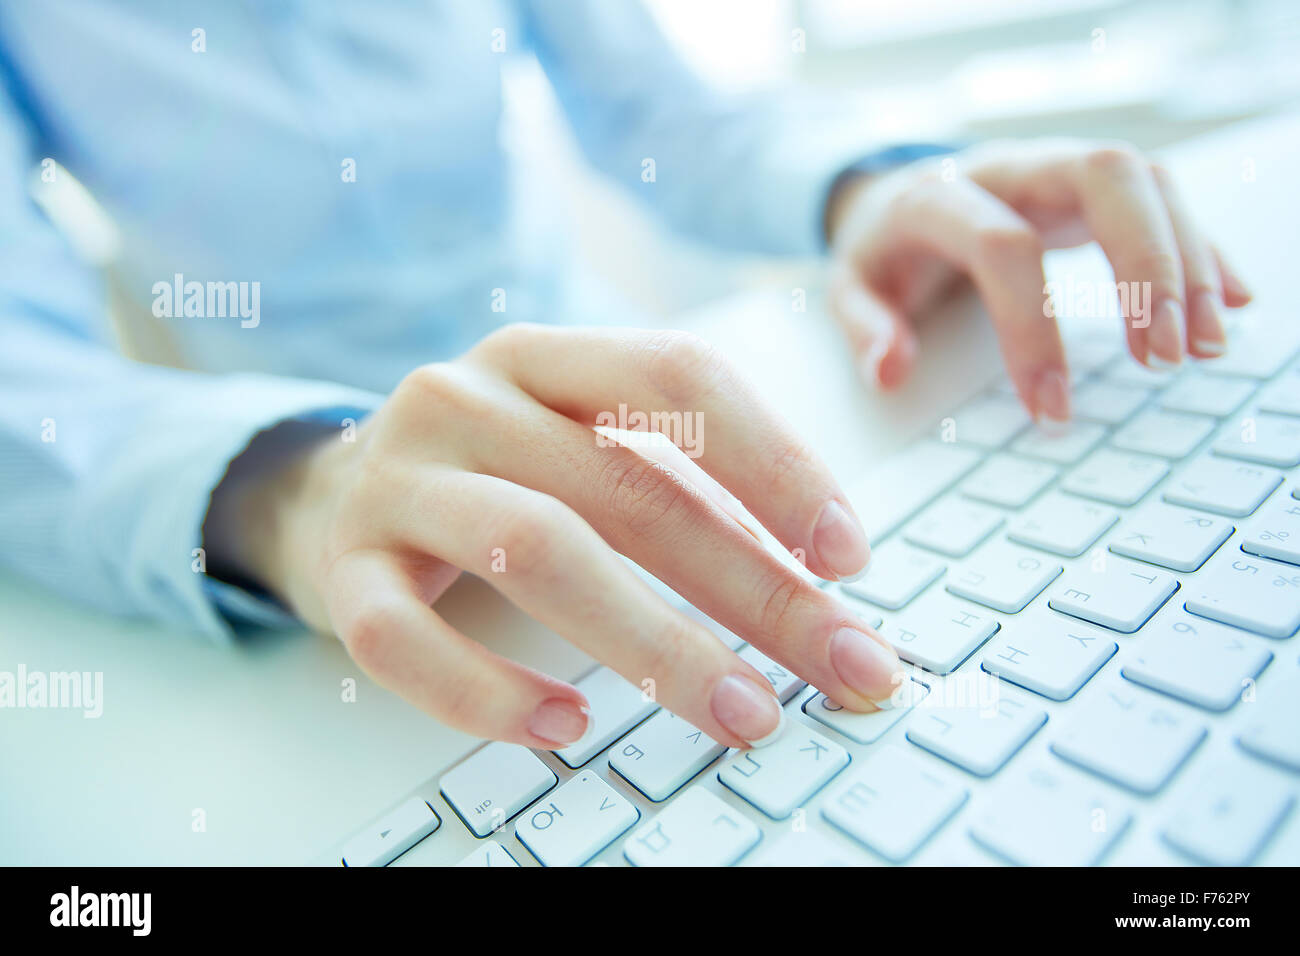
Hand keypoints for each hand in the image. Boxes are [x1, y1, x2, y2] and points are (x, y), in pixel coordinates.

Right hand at [208, 324, 901, 748]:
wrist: (327, 492)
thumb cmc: (492, 474)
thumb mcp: (578, 447)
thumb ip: (678, 489)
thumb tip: (815, 578)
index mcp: (544, 357)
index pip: (678, 376)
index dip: (776, 460)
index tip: (849, 553)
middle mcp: (467, 398)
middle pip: (630, 487)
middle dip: (754, 587)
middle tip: (842, 666)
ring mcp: (399, 481)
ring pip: (535, 550)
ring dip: (653, 641)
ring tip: (739, 711)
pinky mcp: (344, 568)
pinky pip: (407, 638)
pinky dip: (489, 691)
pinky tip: (565, 724)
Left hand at [825, 138, 1252, 421]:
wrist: (891, 196)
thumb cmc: (880, 249)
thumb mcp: (850, 288)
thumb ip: (864, 328)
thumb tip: (889, 372)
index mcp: (941, 195)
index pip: (1002, 246)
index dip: (1031, 327)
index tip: (1051, 407)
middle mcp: (1011, 168)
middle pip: (1104, 179)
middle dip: (1146, 265)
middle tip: (1164, 356)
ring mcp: (1058, 169)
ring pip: (1147, 183)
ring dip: (1187, 262)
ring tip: (1203, 347)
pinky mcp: (1091, 188)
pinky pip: (1162, 200)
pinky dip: (1202, 248)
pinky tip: (1231, 299)